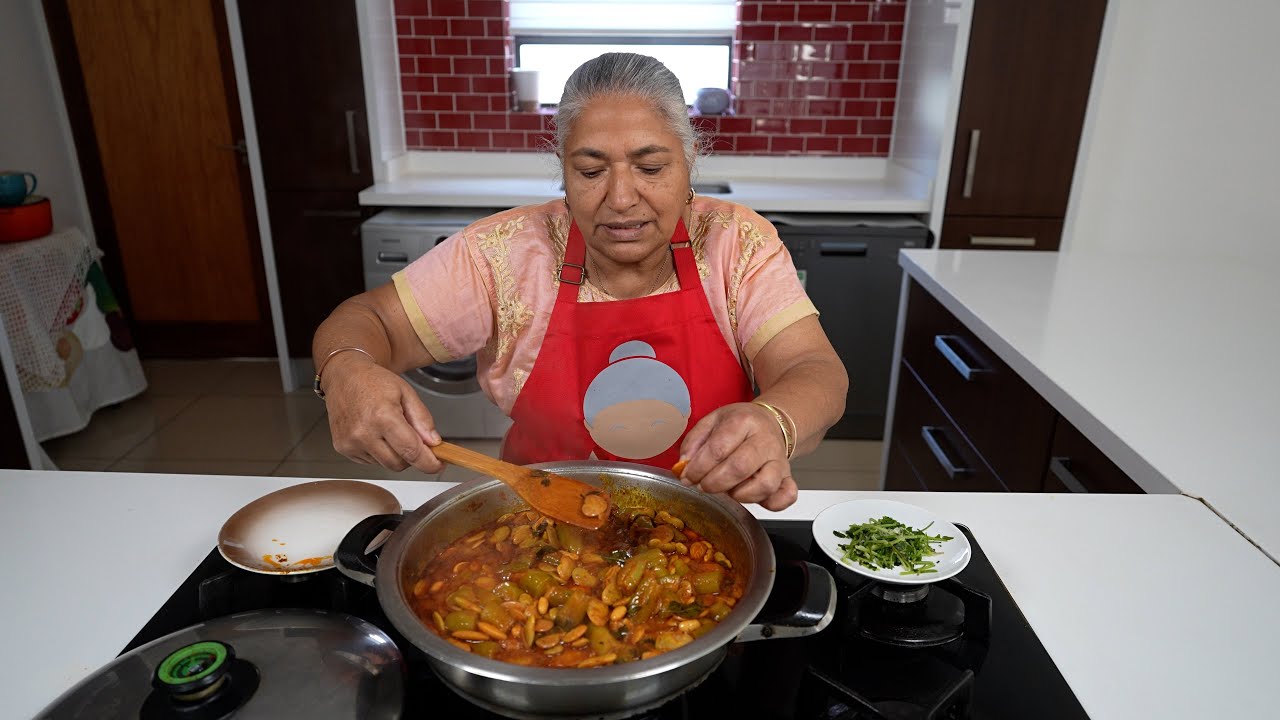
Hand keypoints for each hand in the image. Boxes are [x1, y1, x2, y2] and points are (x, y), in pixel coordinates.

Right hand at [323, 354, 445, 473]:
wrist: (343, 377)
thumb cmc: (373, 381)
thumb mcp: (406, 392)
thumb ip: (422, 419)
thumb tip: (434, 442)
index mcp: (383, 416)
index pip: (411, 451)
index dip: (429, 463)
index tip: (438, 465)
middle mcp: (364, 433)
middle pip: (399, 464)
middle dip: (411, 456)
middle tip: (414, 440)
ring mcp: (350, 443)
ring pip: (385, 464)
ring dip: (395, 454)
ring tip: (390, 430)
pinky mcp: (343, 448)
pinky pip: (370, 461)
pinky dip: (379, 452)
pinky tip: (376, 433)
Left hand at [675, 402, 796, 510]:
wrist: (769, 422)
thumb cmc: (739, 425)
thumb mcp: (712, 421)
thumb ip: (694, 442)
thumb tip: (684, 466)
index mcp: (743, 421)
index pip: (718, 449)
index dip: (698, 468)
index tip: (687, 476)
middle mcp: (765, 441)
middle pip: (740, 467)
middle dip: (714, 483)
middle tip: (703, 485)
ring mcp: (779, 461)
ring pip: (765, 485)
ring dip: (740, 495)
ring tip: (728, 490)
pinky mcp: (788, 477)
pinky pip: (787, 496)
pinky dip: (772, 503)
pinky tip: (755, 497)